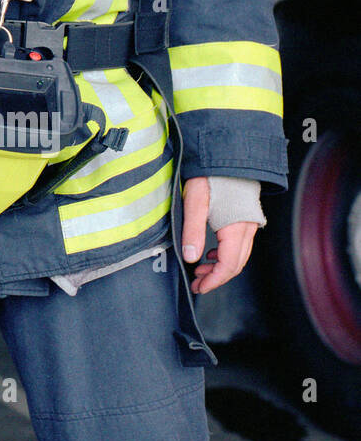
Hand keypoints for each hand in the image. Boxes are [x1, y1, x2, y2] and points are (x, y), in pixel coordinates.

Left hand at [181, 175, 258, 294]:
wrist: (229, 153)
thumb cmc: (211, 173)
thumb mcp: (196, 201)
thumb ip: (193, 230)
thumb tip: (191, 258)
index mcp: (236, 228)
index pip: (228, 265)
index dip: (214, 280)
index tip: (199, 287)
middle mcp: (248, 228)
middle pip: (236, 264)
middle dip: (217, 277)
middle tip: (197, 283)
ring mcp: (249, 223)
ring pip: (239, 255)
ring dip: (221, 266)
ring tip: (200, 269)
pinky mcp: (246, 216)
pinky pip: (239, 243)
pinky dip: (226, 253)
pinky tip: (211, 252)